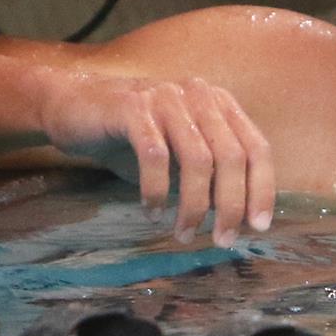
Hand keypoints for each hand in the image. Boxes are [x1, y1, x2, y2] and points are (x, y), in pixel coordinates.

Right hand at [39, 73, 275, 245]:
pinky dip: (157, 191)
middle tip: (221, 240)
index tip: (258, 227)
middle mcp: (199, 95)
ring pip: (197, 159)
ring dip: (193, 205)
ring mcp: (166, 98)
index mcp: (219, 105)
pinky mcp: (131, 107)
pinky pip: (154, 156)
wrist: (73, 107)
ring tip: (182, 234)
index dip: (262, 189)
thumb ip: (209, 177)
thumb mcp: (179, 157)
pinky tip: (152, 212)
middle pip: (231, 156)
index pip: (256, 148)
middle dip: (230, 205)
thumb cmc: (133, 137)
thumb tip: (239, 218)